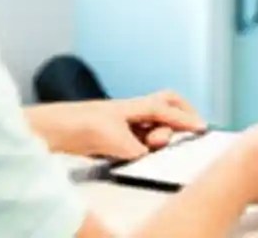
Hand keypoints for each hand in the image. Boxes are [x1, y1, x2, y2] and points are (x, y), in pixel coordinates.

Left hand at [24, 90, 205, 159]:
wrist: (55, 128)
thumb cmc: (83, 126)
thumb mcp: (118, 142)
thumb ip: (139, 150)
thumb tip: (148, 154)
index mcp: (136, 106)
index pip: (169, 111)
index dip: (187, 120)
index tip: (202, 128)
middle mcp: (133, 110)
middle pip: (166, 103)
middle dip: (182, 112)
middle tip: (192, 127)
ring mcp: (124, 120)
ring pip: (154, 121)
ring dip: (162, 133)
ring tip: (154, 145)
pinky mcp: (115, 134)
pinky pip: (140, 135)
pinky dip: (147, 143)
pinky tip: (141, 150)